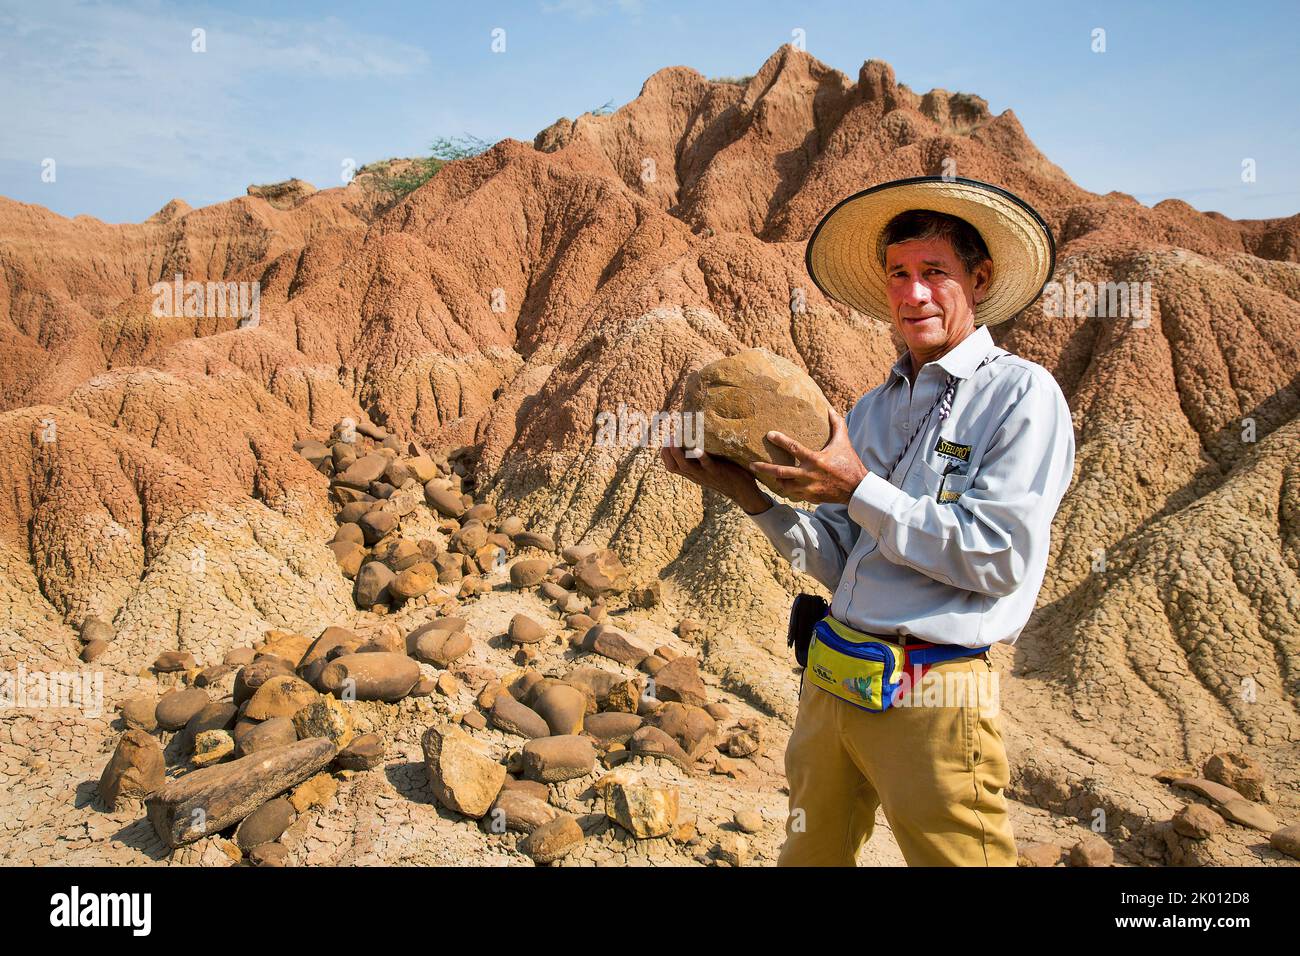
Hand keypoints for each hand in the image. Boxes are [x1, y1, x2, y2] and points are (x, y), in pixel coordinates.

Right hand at [659, 445, 771, 513]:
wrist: (743, 492)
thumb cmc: (727, 476)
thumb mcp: (709, 469)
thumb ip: (701, 460)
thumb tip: (696, 443)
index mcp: (693, 474)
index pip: (672, 467)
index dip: (665, 456)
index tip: (664, 443)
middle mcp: (696, 476)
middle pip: (674, 467)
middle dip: (667, 453)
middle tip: (666, 439)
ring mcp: (705, 475)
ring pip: (685, 466)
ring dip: (677, 454)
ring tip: (673, 441)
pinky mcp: (716, 472)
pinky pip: (706, 465)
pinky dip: (701, 457)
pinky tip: (697, 449)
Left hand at [749, 407, 867, 504]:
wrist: (856, 489)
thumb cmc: (849, 463)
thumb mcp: (843, 442)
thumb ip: (837, 425)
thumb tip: (830, 409)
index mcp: (815, 460)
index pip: (794, 448)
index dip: (780, 440)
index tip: (769, 434)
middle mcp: (809, 475)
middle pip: (780, 472)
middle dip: (764, 468)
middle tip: (751, 464)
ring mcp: (808, 488)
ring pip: (784, 485)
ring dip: (776, 479)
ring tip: (770, 474)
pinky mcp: (810, 497)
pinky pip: (794, 494)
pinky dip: (788, 489)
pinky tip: (784, 484)